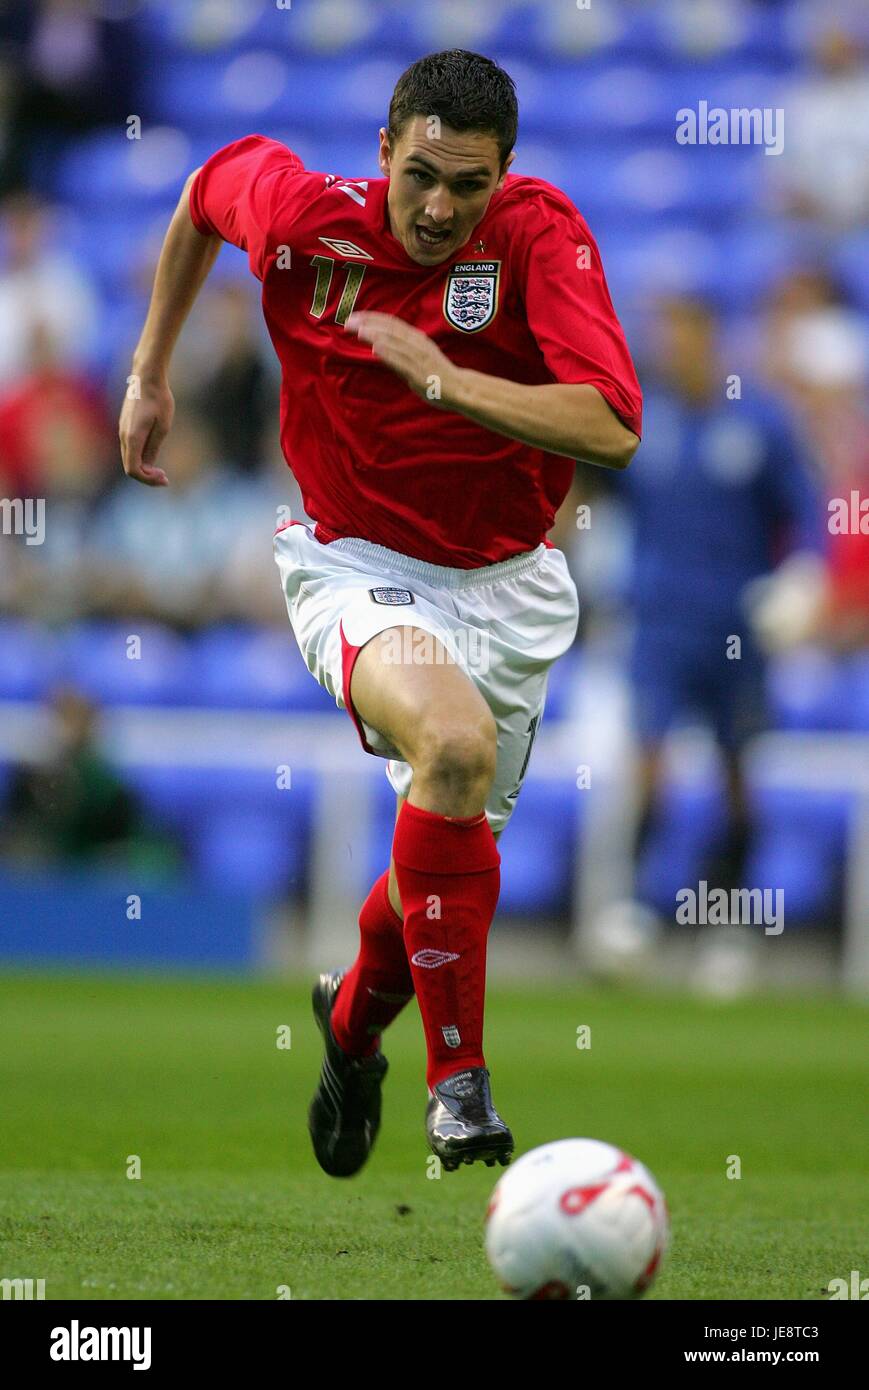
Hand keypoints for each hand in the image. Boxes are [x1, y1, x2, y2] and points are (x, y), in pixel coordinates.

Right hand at [118, 371, 174, 485]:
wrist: (146, 377)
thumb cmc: (158, 399)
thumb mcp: (163, 426)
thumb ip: (154, 447)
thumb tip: (149, 466)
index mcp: (132, 437)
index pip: (133, 470)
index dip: (148, 479)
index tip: (164, 478)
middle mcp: (123, 435)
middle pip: (130, 467)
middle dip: (147, 476)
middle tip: (165, 477)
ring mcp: (122, 430)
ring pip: (129, 458)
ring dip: (143, 467)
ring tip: (160, 470)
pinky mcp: (125, 426)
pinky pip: (129, 449)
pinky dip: (140, 457)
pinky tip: (153, 454)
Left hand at [345, 311, 460, 404]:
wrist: (460, 389)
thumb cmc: (438, 375)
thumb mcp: (418, 358)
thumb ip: (399, 353)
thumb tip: (379, 347)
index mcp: (417, 339)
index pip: (392, 323)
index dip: (372, 318)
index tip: (354, 317)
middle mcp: (418, 344)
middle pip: (391, 329)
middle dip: (368, 323)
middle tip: (348, 321)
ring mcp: (419, 358)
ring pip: (395, 342)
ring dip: (376, 335)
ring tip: (358, 330)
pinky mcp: (420, 372)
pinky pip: (403, 361)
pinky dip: (389, 353)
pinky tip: (376, 348)